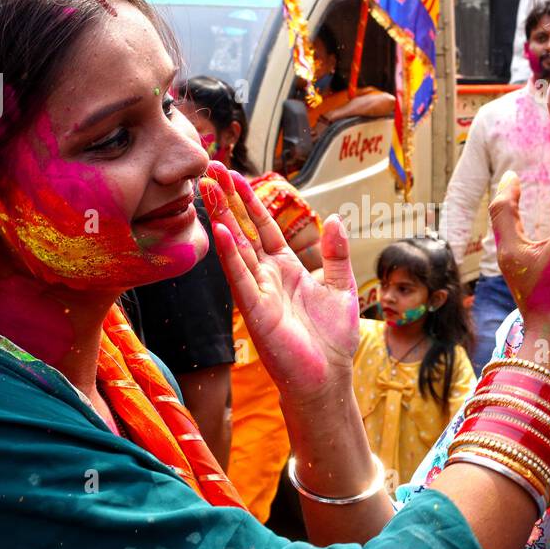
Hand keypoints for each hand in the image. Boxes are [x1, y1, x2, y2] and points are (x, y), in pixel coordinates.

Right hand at [201, 161, 358, 402]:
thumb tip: (336, 218)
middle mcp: (267, 276)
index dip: (250, 201)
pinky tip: (222, 231)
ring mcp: (258, 292)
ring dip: (223, 218)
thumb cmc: (332, 338)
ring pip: (236, 248)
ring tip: (208, 190)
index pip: (262, 227)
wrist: (327, 378)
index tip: (234, 176)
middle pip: (243, 230)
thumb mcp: (341, 285)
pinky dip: (230, 255)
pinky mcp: (256, 311)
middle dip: (228, 200)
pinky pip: (240, 278)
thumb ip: (335, 253)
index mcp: (286, 268)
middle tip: (210, 171)